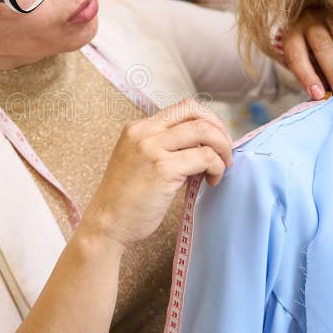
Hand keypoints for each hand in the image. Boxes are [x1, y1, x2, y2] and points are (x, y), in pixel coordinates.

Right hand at [79, 99, 232, 251]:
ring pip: (204, 131)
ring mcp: (152, 149)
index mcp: (137, 128)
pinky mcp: (163, 169)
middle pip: (195, 112)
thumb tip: (202, 144)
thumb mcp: (138, 160)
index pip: (183, 108)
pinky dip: (217, 167)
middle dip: (219, 130)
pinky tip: (212, 181)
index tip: (215, 140)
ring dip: (222, 148)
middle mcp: (143, 132)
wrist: (107, 224)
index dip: (207, 120)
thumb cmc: (125, 199)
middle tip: (225, 152)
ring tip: (222, 167)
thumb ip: (162, 147)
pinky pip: (205, 157)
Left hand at [279, 9, 332, 99]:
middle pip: (321, 46)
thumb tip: (326, 95)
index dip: (307, 77)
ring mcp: (328, 13)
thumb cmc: (313, 50)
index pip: (296, 57)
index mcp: (292, 36)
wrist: (320, 21)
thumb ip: (315, 76)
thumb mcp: (308, 62)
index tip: (319, 95)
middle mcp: (308, 21)